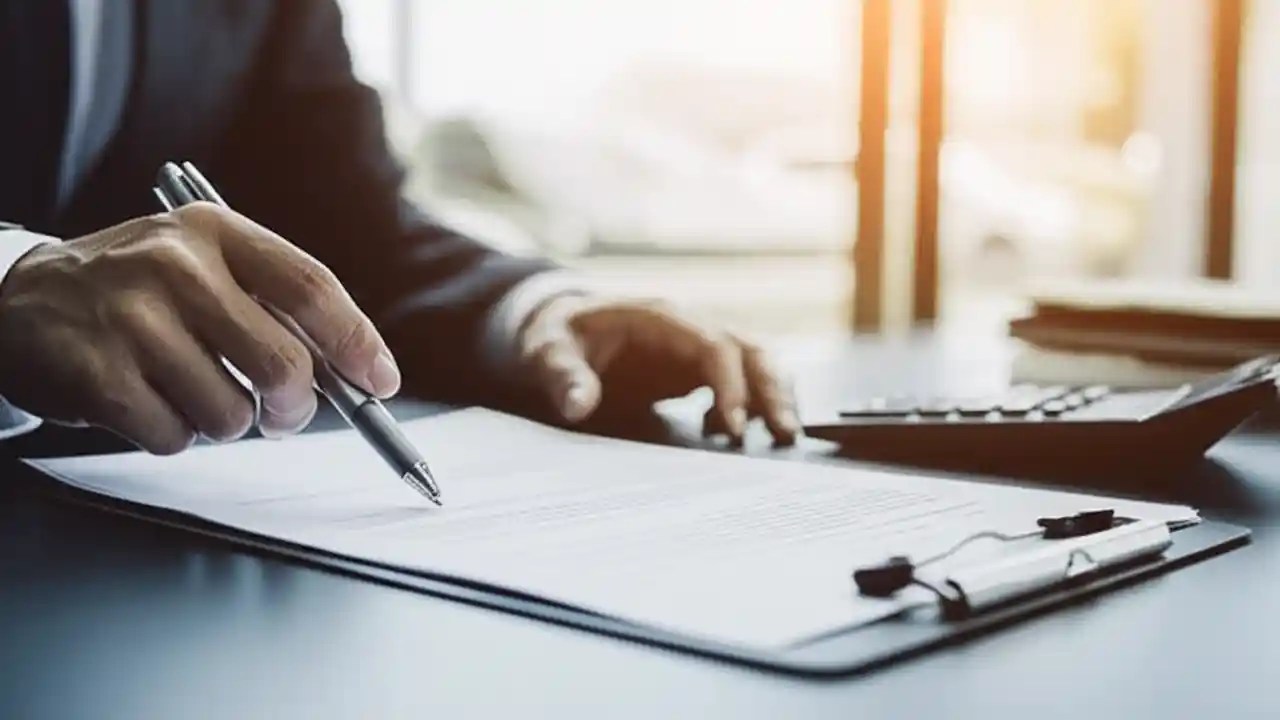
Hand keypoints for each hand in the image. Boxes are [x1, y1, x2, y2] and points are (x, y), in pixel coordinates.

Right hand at [0, 203, 399, 453]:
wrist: (19, 299)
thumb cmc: (138, 292)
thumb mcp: (203, 265)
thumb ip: (275, 304)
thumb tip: (356, 370)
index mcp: (215, 233)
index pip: (310, 286)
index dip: (356, 341)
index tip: (380, 381)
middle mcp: (175, 266)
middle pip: (281, 364)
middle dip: (294, 408)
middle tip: (282, 415)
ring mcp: (131, 319)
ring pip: (231, 413)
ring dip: (224, 422)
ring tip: (190, 392)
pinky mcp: (97, 373)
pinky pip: (177, 437)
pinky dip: (175, 435)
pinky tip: (149, 402)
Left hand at [517, 295, 799, 444]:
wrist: (560, 327)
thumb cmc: (556, 335)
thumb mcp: (546, 350)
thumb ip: (562, 375)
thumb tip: (577, 405)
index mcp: (660, 317)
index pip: (713, 344)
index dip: (730, 384)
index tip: (736, 427)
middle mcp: (689, 328)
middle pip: (750, 349)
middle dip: (774, 389)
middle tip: (787, 434)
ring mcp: (697, 348)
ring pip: (755, 362)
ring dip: (775, 396)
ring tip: (786, 437)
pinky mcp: (696, 369)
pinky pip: (740, 381)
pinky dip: (752, 406)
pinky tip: (730, 438)